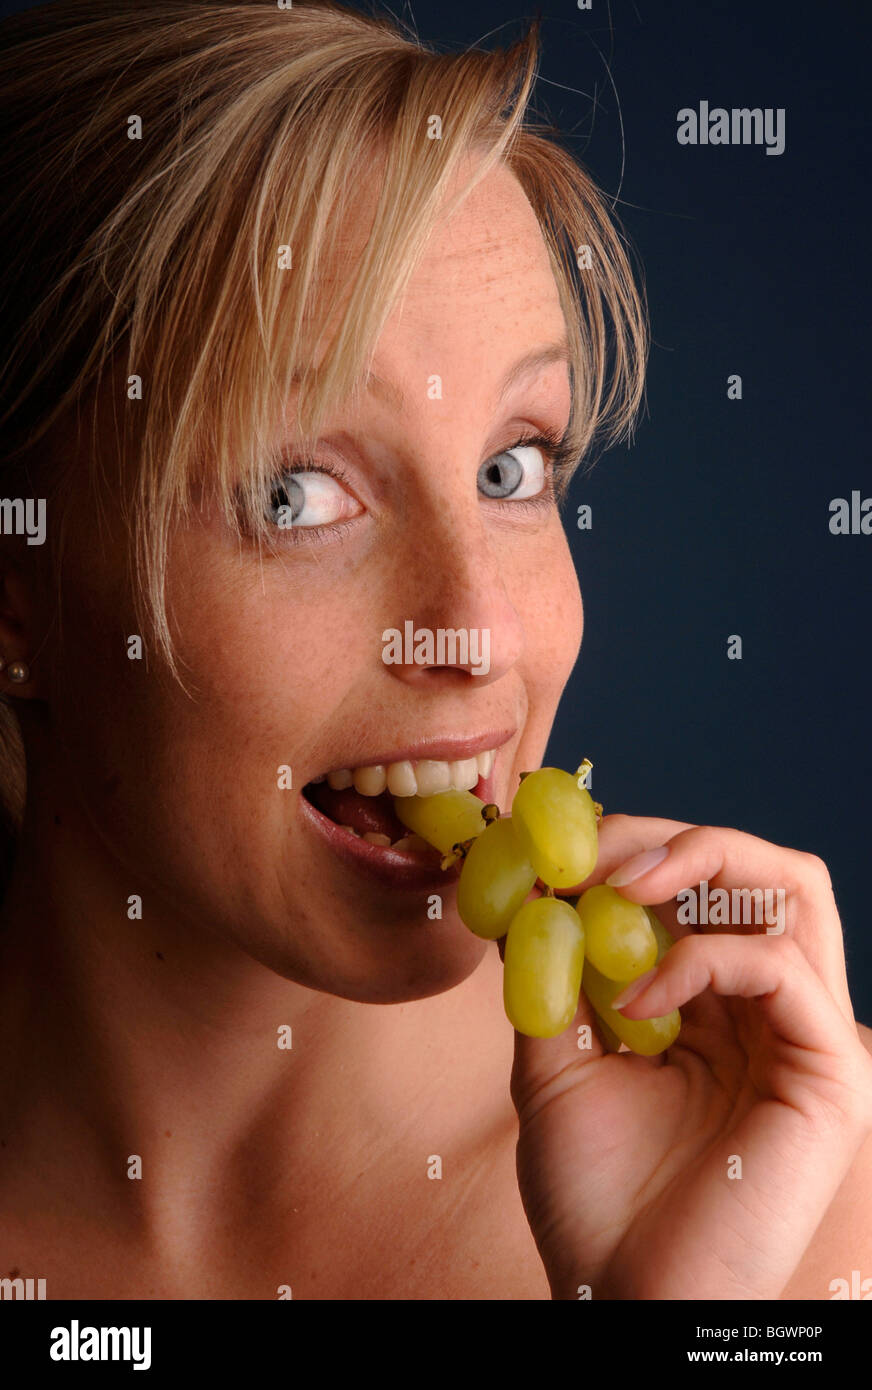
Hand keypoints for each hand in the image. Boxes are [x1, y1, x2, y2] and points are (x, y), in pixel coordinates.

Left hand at [508, 814, 871, 1299]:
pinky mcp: (830, 1073)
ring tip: (619, 887)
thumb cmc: (595, 1195)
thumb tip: (529, 883)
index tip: (554, 847)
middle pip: (763, 868)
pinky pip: (781, 968)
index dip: (636, 847)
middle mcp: (770, 1009)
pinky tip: (635, 1002)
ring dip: (703, 863)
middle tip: (594, 851)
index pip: (703, 885)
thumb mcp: (555, 1061)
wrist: (622, 1301)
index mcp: (716, 1003)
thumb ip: (551, 973)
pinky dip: (701, 958)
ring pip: (797, 890)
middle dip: (674, 838)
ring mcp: (804, 1036)